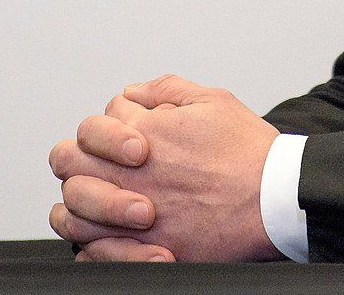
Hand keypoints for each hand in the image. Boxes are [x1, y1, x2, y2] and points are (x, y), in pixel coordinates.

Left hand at [48, 75, 281, 262]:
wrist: (276, 200)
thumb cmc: (249, 154)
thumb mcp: (211, 99)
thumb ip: (164, 89)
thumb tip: (133, 93)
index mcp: (141, 133)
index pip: (93, 125)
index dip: (108, 129)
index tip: (132, 141)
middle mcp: (128, 175)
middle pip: (67, 161)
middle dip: (78, 160)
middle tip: (98, 167)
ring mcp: (130, 217)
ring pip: (70, 210)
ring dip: (79, 204)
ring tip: (101, 203)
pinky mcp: (144, 251)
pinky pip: (92, 253)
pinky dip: (92, 247)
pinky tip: (106, 238)